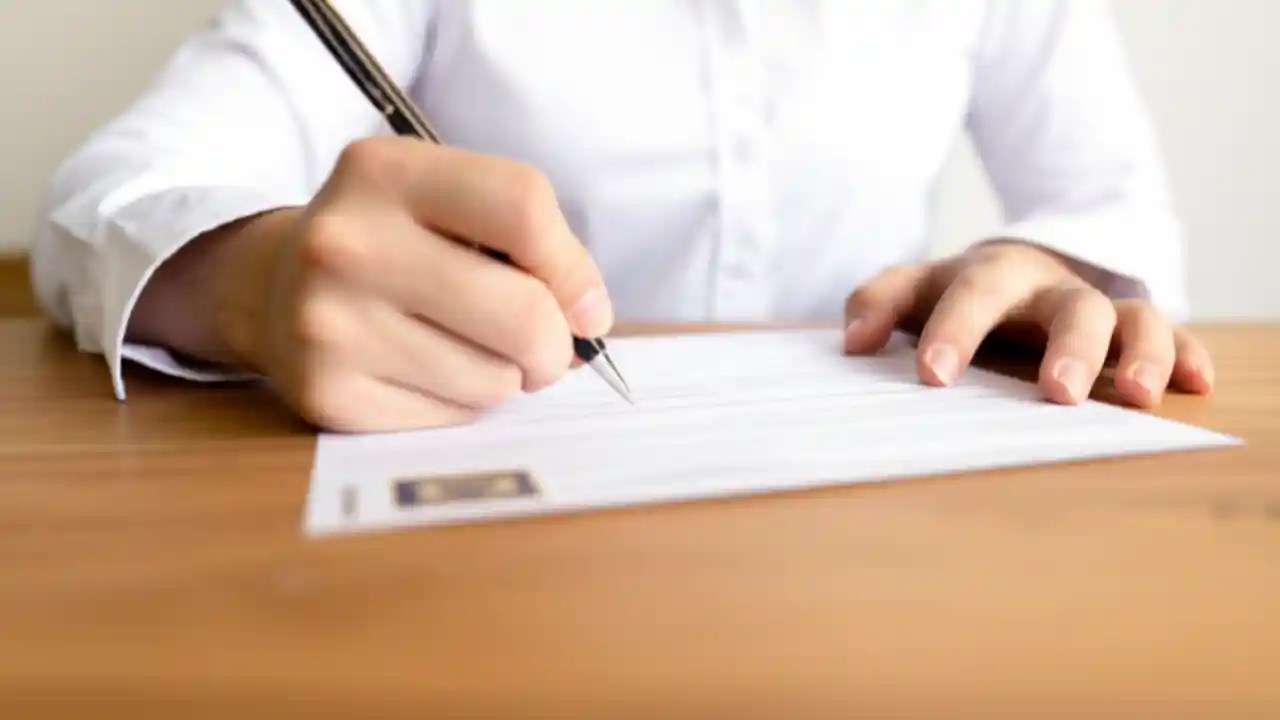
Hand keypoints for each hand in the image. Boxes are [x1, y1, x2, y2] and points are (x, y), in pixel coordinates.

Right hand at [133, 138, 613, 431]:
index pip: (523, 206)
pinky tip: (423, 372)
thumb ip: (530, 239)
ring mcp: (328, 323)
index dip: (574, 267)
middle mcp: (345, 243)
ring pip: (495, 378)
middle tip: (541, 345)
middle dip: (554, 344)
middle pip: (524, 312)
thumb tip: (589, 318)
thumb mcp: (448, 202)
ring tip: (463, 347)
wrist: (271, 286)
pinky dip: (460, 404)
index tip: (583, 303)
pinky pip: (452, 418)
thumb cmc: (394, 241)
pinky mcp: (327, 395)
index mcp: (385, 172)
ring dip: (504, 375)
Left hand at [842, 241, 1214, 406]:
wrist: (1018, 269)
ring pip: (1134, 318)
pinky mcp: (1135, 326)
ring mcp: (1100, 304)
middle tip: (1057, 396)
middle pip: (1072, 306)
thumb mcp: (916, 288)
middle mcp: (1054, 286)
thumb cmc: (961, 290)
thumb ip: (877, 303)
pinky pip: (1173, 333)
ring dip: (1142, 354)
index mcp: (994, 274)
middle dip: (1069, 348)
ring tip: (1140, 396)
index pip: (974, 296)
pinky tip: (1198, 383)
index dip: (955, 332)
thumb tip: (851, 342)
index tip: (934, 379)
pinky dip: (1187, 354)